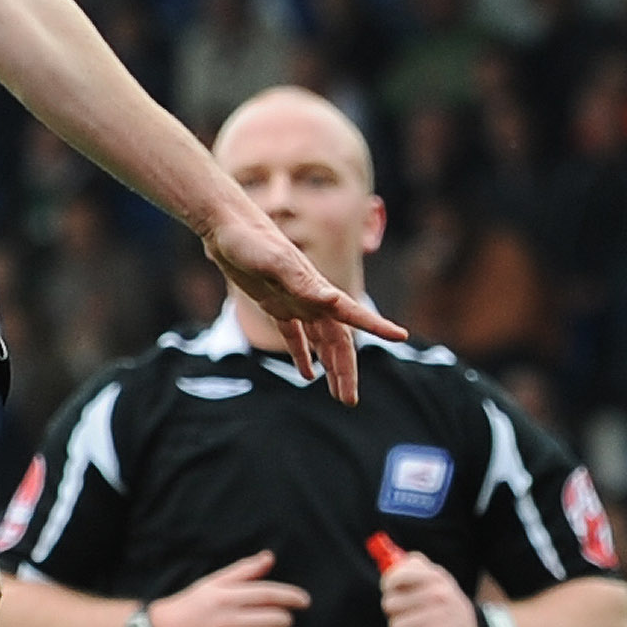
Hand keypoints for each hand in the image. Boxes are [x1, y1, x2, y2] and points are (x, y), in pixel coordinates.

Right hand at [147, 552, 310, 626]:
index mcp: (225, 597)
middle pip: (275, 620)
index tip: (305, 601)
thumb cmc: (192, 605)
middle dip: (285, 619)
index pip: (268, 594)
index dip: (291, 596)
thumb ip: (243, 571)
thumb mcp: (213, 583)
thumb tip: (270, 558)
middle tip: (281, 620)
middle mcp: (227, 620)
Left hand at [198, 204, 408, 406]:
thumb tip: (333, 300)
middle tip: (350, 400)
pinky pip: (295, 335)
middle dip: (346, 369)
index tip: (401, 337)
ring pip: (321, 341)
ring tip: (337, 394)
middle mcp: (312, 297)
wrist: (226, 226)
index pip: (352, 313)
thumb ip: (304, 284)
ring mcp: (295, 301)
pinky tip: (306, 374)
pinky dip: (302, 354)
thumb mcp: (274, 263)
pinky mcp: (275, 303)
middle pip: (337, 339)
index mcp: (316, 289)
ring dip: (330, 365)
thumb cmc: (250, 241)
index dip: (376, 326)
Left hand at [377, 549, 480, 626]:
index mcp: (433, 575)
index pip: (397, 575)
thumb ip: (410, 570)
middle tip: (408, 614)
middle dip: (394, 612)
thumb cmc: (443, 603)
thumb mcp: (433, 580)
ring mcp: (442, 614)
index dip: (388, 584)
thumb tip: (387, 568)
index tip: (392, 590)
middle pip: (389, 604)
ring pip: (396, 626)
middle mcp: (438, 592)